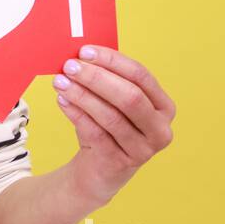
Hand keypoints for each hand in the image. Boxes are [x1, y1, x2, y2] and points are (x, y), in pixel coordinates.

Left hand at [51, 45, 175, 203]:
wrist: (98, 171)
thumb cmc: (107, 129)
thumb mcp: (113, 104)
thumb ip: (107, 80)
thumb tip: (82, 55)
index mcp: (164, 106)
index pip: (141, 76)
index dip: (113, 61)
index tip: (85, 51)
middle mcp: (160, 129)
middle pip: (130, 97)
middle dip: (97, 78)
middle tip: (70, 66)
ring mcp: (143, 150)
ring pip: (110, 117)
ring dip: (82, 95)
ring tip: (60, 82)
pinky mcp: (120, 163)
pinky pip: (95, 133)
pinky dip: (76, 114)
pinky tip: (62, 100)